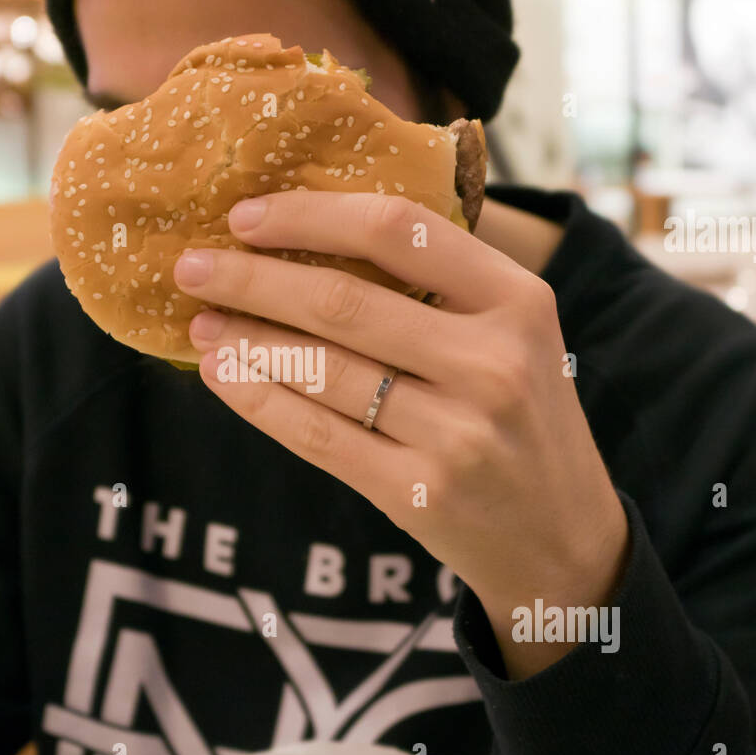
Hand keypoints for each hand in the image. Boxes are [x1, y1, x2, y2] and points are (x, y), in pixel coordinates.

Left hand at [175, 191, 629, 678]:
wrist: (563, 539)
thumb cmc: (523, 418)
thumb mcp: (517, 335)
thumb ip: (443, 285)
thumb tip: (312, 232)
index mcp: (518, 301)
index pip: (398, 230)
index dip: (310, 215)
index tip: (246, 216)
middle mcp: (492, 362)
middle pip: (342, 302)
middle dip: (250, 279)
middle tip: (192, 266)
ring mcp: (456, 434)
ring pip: (320, 370)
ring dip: (244, 338)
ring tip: (200, 322)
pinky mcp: (418, 494)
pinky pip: (316, 435)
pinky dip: (258, 399)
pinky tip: (223, 375)